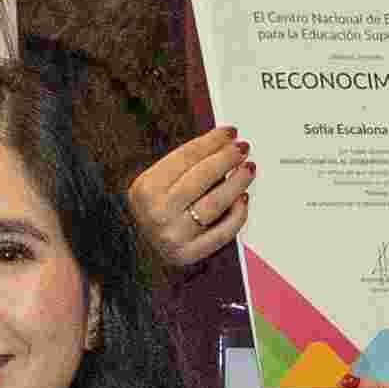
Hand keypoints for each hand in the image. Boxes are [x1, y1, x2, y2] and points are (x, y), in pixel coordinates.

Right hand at [125, 126, 255, 263]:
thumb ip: (186, 165)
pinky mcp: (190, 253)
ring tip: (247, 169)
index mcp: (146, 189)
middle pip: (202, 177)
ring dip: (237, 182)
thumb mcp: (158, 183)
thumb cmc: (156, 210)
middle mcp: (158, 212)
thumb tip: (222, 143)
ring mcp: (174, 235)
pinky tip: (242, 198)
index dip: (212, 141)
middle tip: (241, 148)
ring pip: (216, 203)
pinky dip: (237, 214)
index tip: (229, 133)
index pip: (186, 157)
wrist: (141, 249)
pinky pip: (223, 232)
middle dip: (226, 158)